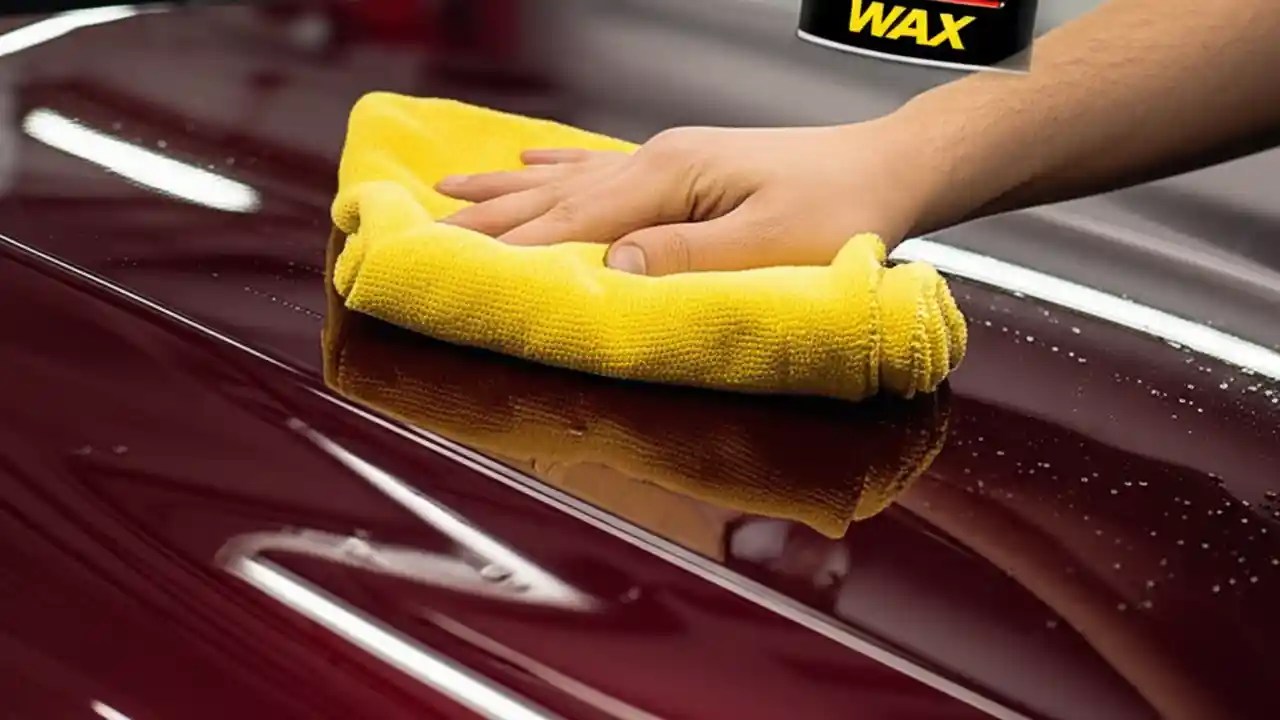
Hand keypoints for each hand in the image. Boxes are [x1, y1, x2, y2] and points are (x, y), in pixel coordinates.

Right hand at [434, 120, 939, 275]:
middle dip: (486, 218)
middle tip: (421, 232)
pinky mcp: (683, 165)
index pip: (573, 219)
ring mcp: (668, 159)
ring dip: (506, 190)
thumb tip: (611, 268)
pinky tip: (530, 161)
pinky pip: (598, 166)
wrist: (888, 167)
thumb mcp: (773, 246)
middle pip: (554, 195)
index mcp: (671, 179)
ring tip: (449, 192)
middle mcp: (657, 161)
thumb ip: (690, 257)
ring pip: (567, 177)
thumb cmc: (842, 211)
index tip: (447, 260)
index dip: (510, 246)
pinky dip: (556, 169)